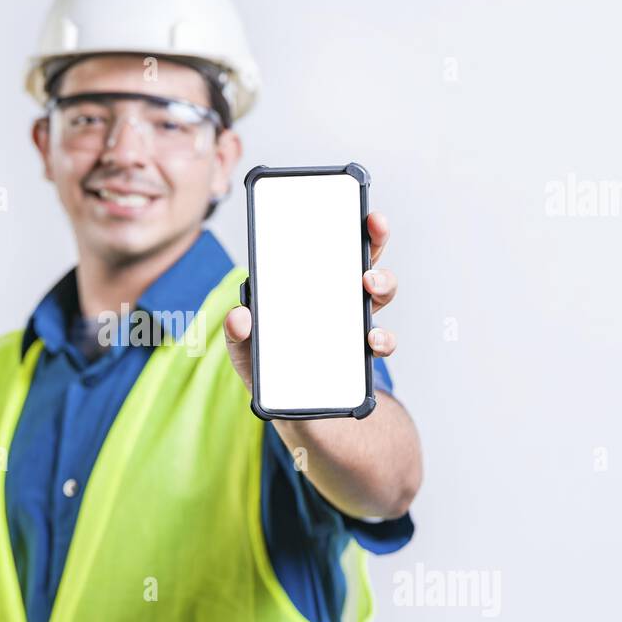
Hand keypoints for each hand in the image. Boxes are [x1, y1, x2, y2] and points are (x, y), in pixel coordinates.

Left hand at [224, 211, 398, 393]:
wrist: (294, 413)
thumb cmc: (271, 372)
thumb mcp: (246, 352)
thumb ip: (238, 335)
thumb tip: (239, 316)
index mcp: (311, 288)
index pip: (332, 248)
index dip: (349, 225)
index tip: (360, 207)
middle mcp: (339, 301)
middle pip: (365, 260)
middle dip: (375, 239)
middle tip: (374, 227)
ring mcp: (354, 327)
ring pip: (381, 294)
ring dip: (382, 282)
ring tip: (370, 283)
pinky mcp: (363, 359)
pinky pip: (382, 342)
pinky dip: (383, 339)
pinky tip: (372, 340)